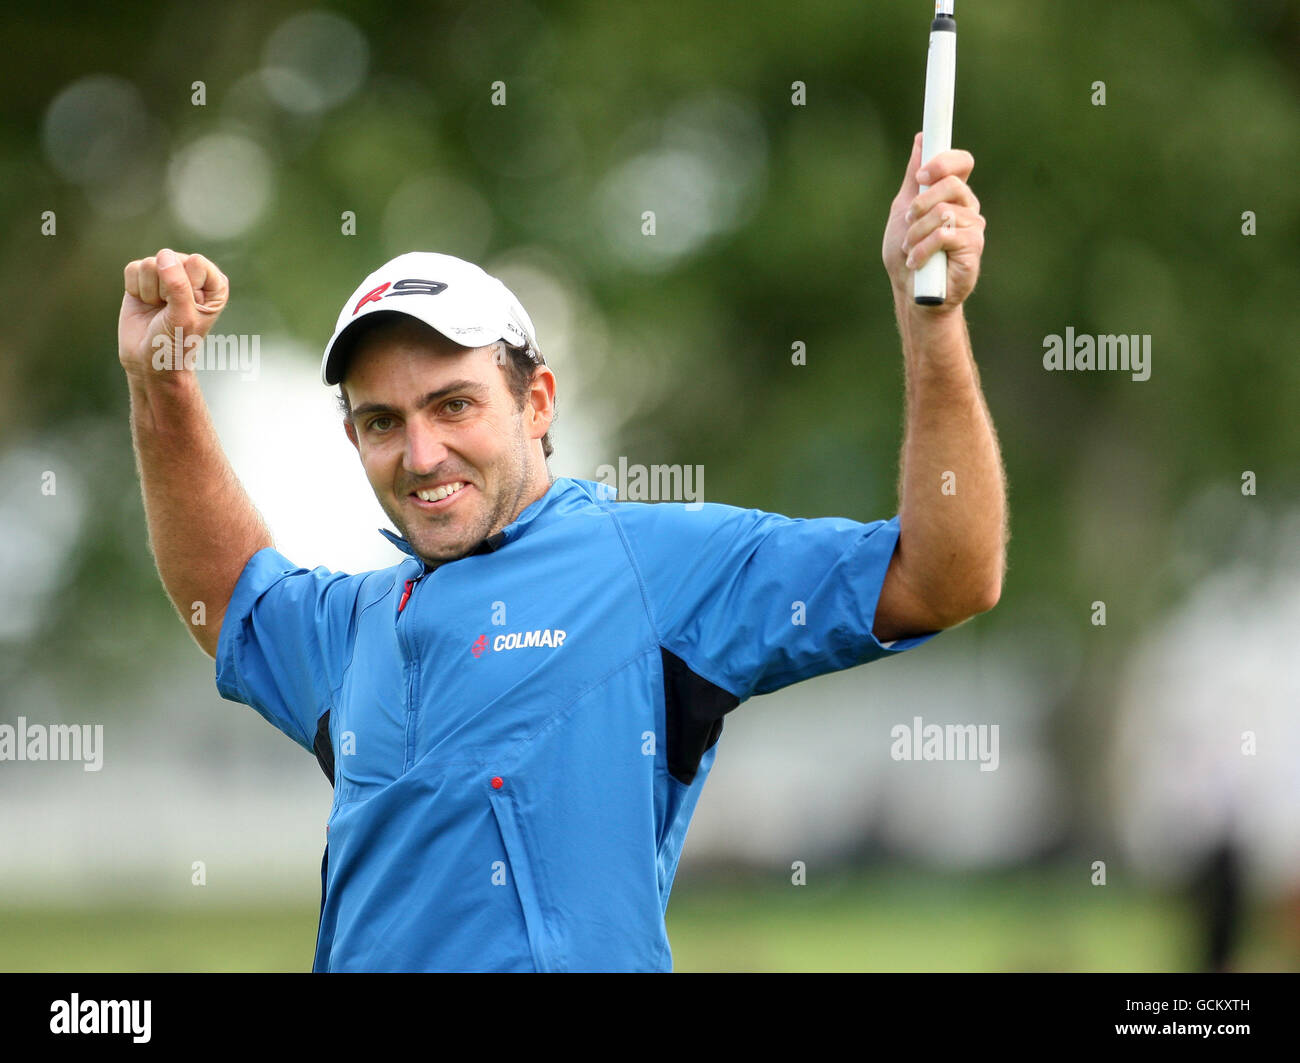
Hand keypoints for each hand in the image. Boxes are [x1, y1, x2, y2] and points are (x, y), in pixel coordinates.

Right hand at [119, 249, 228, 380]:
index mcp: (213, 283)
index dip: (186, 286)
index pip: (196, 262)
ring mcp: (166, 274)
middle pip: (169, 259)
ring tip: (158, 309)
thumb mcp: (183, 318)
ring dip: (149, 291)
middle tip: (169, 311)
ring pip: (149, 264)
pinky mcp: (143, 277)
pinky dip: (135, 289)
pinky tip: (145, 304)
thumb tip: (164, 255)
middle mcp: (191, 274)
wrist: (149, 360)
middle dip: (164, 289)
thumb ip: (178, 286)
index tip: (186, 309)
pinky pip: (132, 269)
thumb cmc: (175, 343)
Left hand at [882, 132, 984, 309]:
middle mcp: (967, 207)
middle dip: (922, 201)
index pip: (961, 163)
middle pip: (952, 184)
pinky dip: (923, 248)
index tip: (920, 174)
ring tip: (909, 249)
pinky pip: (946, 235)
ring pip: (945, 212)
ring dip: (917, 231)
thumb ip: (912, 178)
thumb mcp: (903, 210)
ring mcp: (973, 227)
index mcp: (952, 194)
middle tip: (908, 219)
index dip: (944, 161)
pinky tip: (916, 261)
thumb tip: (922, 138)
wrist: (910, 292)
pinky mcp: (973, 248)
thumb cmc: (907, 253)